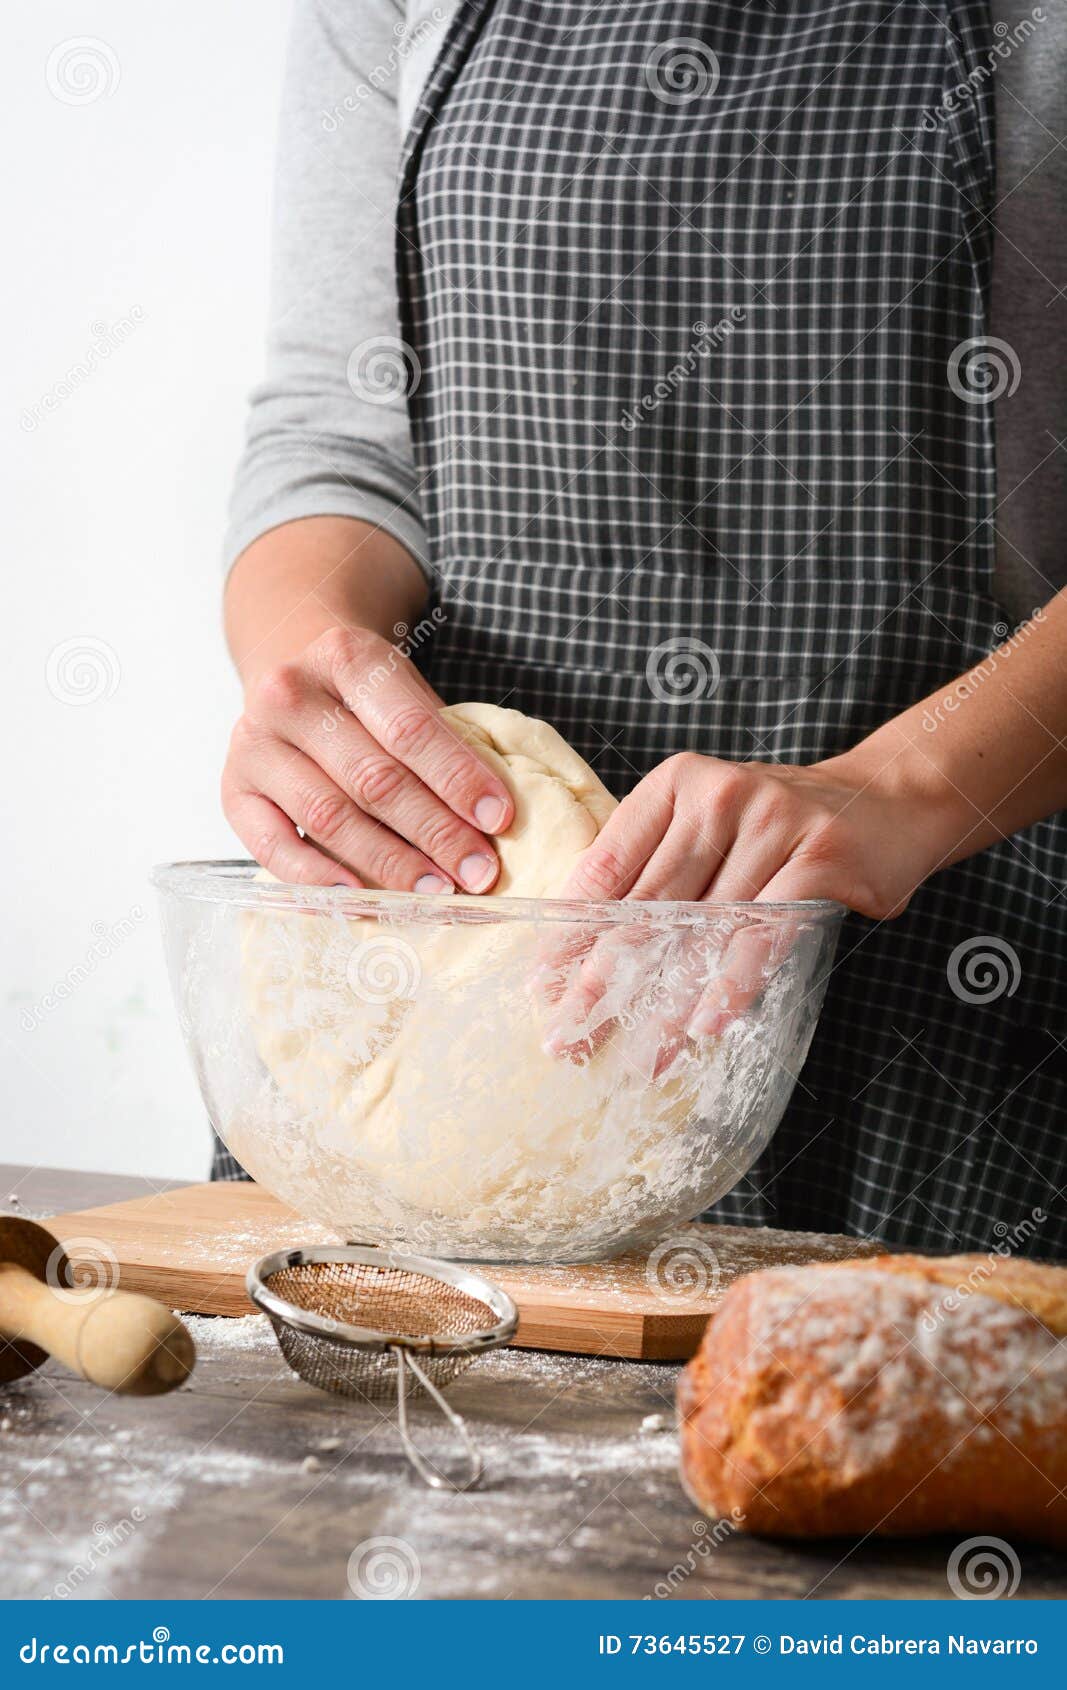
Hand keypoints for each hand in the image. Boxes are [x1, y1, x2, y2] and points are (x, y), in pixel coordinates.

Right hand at [221, 625, 512, 889]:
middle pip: (373, 778)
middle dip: (435, 832)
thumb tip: (491, 821)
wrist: (294, 679)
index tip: (498, 819)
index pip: (410, 729)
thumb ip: (444, 744)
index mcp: (345, 657)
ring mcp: (253, 743)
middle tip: (478, 871)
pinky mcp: (232, 790)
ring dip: (389, 863)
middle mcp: (290, 694)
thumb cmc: (368, 700)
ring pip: (329, 816)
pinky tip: (361, 899)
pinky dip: (319, 879)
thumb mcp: (407, 695)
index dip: (457, 778)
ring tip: (436, 891)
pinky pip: (274, 847)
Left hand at [545, 748, 955, 1061]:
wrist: (887, 801)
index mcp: (676, 785)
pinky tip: (706, 1025)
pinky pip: (764, 936)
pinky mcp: (820, 858)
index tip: (542, 988)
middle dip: (602, 981)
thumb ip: (654, 868)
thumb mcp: (708, 825)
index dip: (570, 933)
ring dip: (667, 1003)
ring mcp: (773, 822)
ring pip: (703, 932)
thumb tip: (579, 950)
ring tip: (638, 1055)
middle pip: (646, 907)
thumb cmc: (779, 825)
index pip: (607, 868)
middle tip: (568, 1036)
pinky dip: (732, 984)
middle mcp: (719, 796)